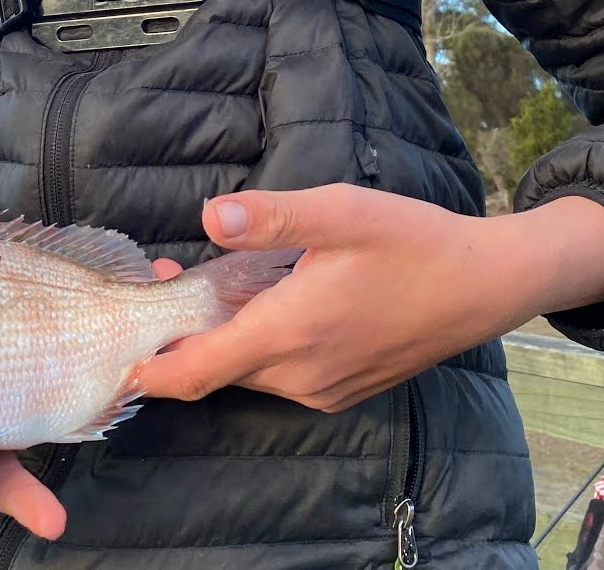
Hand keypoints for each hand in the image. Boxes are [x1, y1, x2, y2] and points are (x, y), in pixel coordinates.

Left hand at [139, 184, 603, 412]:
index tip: (117, 356)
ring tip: (218, 284)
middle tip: (168, 282)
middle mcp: (299, 375)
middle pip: (216, 368)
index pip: (195, 372)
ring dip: (224, 338)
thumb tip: (209, 216)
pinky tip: (270, 304)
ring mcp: (322, 390)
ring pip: (248, 371)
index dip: (149, 371)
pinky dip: (260, 347)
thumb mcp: (342, 213)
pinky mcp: (340, 391)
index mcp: (288, 334)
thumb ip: (271, 216)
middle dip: (184, 336)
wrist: (486, 285)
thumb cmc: (414, 242)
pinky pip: (281, 375)